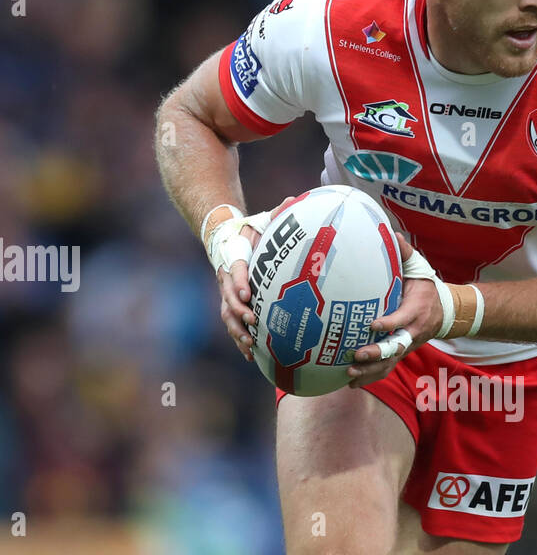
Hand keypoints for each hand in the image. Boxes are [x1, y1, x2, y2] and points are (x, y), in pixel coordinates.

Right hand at [216, 196, 295, 361]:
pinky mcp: (231, 303)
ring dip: (237, 330)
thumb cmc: (249, 230)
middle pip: (227, 298)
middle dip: (238, 311)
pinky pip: (233, 323)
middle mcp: (227, 277)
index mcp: (234, 257)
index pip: (234, 271)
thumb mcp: (261, 220)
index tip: (246, 293)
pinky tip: (250, 355)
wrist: (224, 236)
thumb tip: (294, 199)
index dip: (238, 282)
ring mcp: (226, 292)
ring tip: (250, 344)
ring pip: (227, 314)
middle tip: (251, 321)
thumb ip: (276, 214)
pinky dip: (239, 338)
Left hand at [347, 234, 443, 387]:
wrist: (446, 312)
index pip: (403, 318)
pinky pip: (386, 369)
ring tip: (350, 374)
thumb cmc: (426, 287)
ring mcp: (406, 345)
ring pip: (390, 363)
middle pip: (396, 347)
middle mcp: (412, 332)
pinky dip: (369, 377)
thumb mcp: (420, 267)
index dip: (389, 322)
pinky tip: (350, 382)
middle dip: (377, 353)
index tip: (372, 324)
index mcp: (416, 310)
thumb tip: (390, 233)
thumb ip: (405, 252)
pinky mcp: (400, 354)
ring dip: (370, 371)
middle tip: (357, 354)